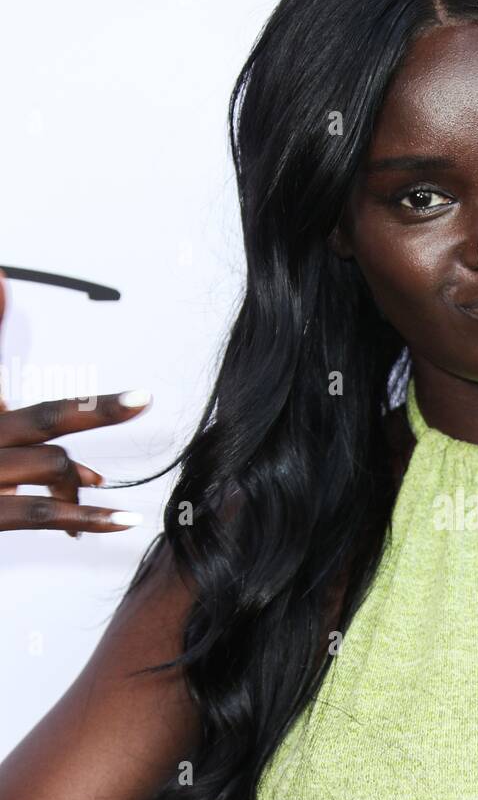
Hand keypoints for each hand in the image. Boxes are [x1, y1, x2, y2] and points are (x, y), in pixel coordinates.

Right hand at [0, 269, 151, 536]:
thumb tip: (1, 280)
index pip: (10, 378)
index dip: (61, 384)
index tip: (92, 363)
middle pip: (43, 417)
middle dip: (98, 409)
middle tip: (142, 399)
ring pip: (49, 464)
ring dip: (80, 479)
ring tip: (103, 488)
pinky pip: (40, 512)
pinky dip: (87, 517)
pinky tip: (121, 519)